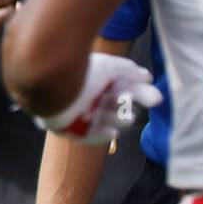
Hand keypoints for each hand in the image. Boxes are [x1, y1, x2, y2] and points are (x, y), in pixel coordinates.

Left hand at [35, 52, 162, 144]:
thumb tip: (146, 77)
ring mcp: (79, 112)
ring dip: (119, 119)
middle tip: (142, 107)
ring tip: (124, 115)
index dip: (139, 93)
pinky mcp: (69, 128)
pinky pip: (89, 136)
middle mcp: (89, 95)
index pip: (122, 88)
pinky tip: (113, 131)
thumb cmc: (78, 71)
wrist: (47, 83)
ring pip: (106, 120)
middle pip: (116, 105)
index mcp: (98, 80)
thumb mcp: (108, 67)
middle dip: (130, 106)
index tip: (155, 97)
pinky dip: (102, 134)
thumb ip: (128, 71)